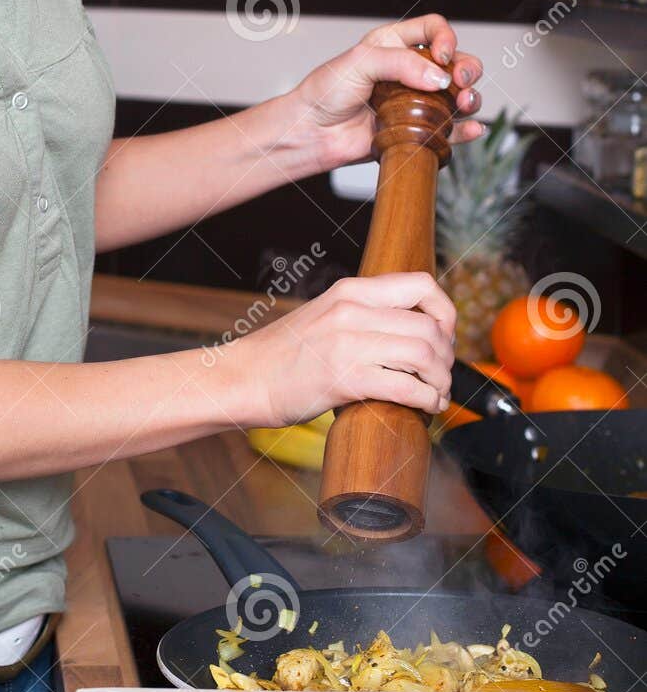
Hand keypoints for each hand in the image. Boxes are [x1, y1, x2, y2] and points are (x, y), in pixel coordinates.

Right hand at [231, 273, 455, 429]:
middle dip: (448, 357)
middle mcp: (352, 311)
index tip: (444, 335)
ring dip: (441, 380)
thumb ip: (363, 314)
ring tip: (438, 393)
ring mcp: (349, 344)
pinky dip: (427, 399)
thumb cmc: (283, 354)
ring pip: (424, 355)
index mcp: (351, 290)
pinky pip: (406, 387)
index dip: (445, 311)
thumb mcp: (324, 314)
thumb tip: (409, 329)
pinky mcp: (345, 379)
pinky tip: (426, 406)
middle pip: (429, 327)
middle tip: (443, 374)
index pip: (421, 284)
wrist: (243, 378)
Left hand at [280, 13, 483, 173]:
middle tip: (459, 82)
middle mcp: (410, 70)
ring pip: (458, 95)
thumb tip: (439, 76)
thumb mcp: (359, 63)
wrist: (312, 132)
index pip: (434, 29)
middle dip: (466, 69)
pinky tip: (472, 129)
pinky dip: (467, 130)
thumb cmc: (326, 92)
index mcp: (395, 45)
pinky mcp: (416, 129)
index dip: (446, 38)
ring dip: (470, 98)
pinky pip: (451, 130)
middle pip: (456, 61)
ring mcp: (415, 100)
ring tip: (463, 104)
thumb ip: (400, 64)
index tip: (441, 56)